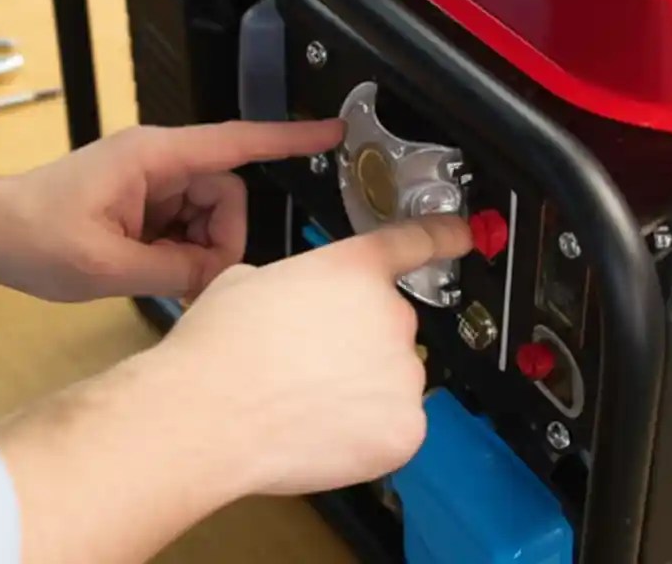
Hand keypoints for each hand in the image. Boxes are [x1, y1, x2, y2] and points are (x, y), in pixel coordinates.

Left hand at [0, 119, 343, 301]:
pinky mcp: (143, 205)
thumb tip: (215, 276)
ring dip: (195, 252)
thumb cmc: (35, 237)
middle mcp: (159, 163)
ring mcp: (151, 184)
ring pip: (208, 217)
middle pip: (226, 195)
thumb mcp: (108, 266)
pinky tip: (150, 272)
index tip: (330, 133)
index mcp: (154, 157)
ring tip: (155, 276)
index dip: (288, 138)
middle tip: (189, 279)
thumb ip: (174, 271)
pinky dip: (179, 255)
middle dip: (218, 240)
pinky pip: (185, 228)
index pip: (236, 142)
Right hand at [150, 214, 472, 494]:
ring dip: (362, 391)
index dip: (443, 236)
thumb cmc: (218, 351)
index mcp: (354, 269)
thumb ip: (297, 283)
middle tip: (307, 364)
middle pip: (390, 327)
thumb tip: (297, 304)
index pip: (414, 243)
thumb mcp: (249, 280)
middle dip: (358, 345)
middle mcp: (391, 314)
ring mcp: (403, 374)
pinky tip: (321, 432)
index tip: (463, 235)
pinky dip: (366, 435)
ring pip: (392, 381)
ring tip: (303, 402)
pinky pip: (395, 429)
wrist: (208, 414)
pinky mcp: (405, 429)